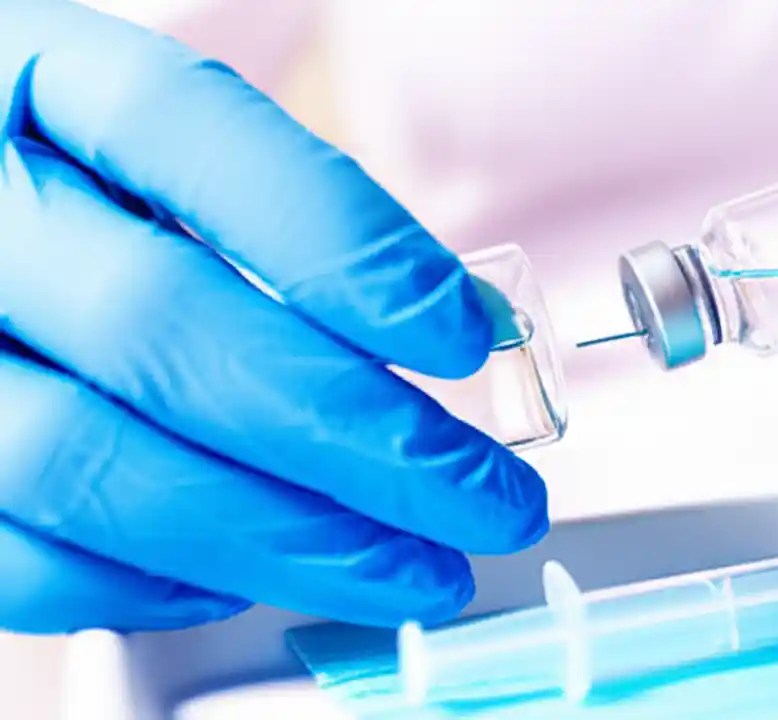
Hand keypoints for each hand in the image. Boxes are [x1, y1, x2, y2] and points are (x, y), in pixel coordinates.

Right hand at [0, 0, 545, 632]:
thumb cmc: (92, 190)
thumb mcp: (172, 153)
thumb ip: (297, 219)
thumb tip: (467, 322)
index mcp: (37, 79)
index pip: (190, 134)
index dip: (342, 245)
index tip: (465, 339)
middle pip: (163, 328)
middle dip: (359, 438)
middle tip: (487, 502)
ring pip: (89, 463)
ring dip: (286, 539)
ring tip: (415, 571)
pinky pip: (18, 560)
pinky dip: (155, 587)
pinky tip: (257, 572)